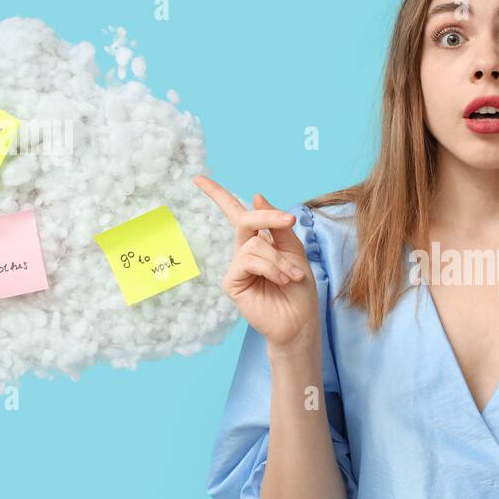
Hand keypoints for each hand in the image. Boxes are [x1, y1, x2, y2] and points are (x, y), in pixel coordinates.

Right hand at [193, 175, 318, 352]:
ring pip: (253, 244)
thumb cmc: (299, 288)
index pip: (235, 213)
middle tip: (289, 220)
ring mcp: (236, 266)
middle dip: (267, 217)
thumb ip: (278, 225)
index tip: (198, 178)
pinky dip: (271, 267)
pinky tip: (282, 280)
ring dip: (279, 258)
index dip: (216, 195)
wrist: (300, 320)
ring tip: (292, 275)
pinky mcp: (232, 281)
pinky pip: (249, 261)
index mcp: (258, 241)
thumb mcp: (295, 250)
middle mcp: (244, 251)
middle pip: (244, 220)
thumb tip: (256, 197)